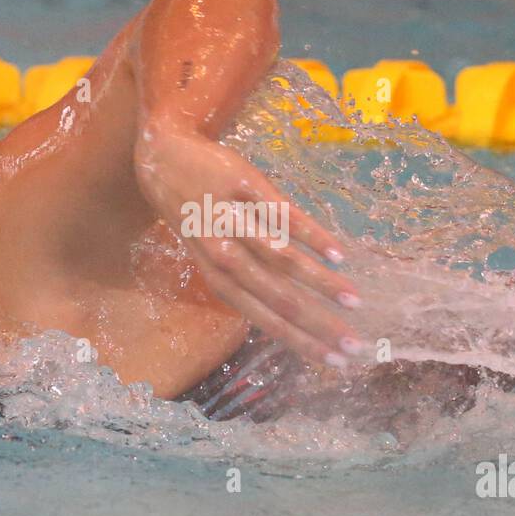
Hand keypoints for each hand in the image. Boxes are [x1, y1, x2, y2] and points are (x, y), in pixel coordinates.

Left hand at [134, 122, 362, 366]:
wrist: (161, 154)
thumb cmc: (195, 211)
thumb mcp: (211, 251)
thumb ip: (245, 278)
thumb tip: (289, 311)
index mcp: (215, 275)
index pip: (262, 317)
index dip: (298, 341)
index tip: (334, 361)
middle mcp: (221, 251)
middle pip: (274, 294)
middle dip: (316, 322)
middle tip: (354, 344)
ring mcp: (231, 216)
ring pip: (278, 257)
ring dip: (317, 281)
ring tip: (353, 299)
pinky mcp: (243, 182)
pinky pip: (279, 212)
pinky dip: (309, 234)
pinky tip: (336, 253)